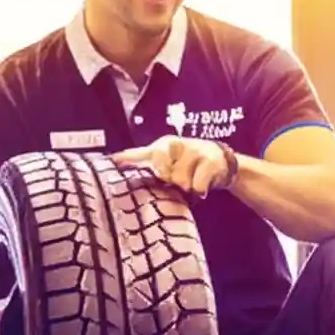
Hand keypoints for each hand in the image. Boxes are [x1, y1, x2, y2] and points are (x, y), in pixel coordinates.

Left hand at [111, 135, 234, 197]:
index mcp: (162, 145)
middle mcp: (176, 144)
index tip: (113, 161)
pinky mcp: (210, 161)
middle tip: (177, 180)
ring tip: (192, 181)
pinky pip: (197, 186)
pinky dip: (199, 191)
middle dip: (169, 180)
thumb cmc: (189, 164)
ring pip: (181, 181)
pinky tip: (202, 187)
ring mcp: (194, 151)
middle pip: (163, 172)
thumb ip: (144, 162)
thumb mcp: (168, 162)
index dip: (128, 158)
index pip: (142, 153)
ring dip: (187, 187)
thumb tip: (116, 162)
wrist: (221, 161)